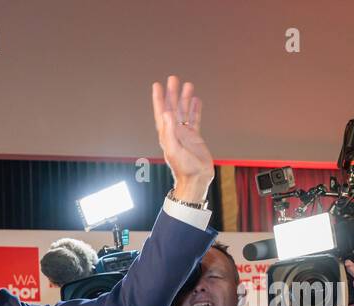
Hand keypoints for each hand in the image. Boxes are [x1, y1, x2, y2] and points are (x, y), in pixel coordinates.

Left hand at [153, 76, 213, 202]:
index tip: (157, 85)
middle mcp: (174, 132)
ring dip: (185, 98)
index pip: (161, 112)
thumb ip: (170, 131)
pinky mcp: (195, 137)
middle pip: (173, 108)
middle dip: (172, 93)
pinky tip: (196, 100)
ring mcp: (184, 134)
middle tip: (173, 78)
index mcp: (167, 134)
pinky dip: (195, 109)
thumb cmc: (184, 167)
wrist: (196, 179)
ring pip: (184, 111)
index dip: (159, 99)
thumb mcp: (175, 149)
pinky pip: (194, 119)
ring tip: (188, 84)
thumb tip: (167, 113)